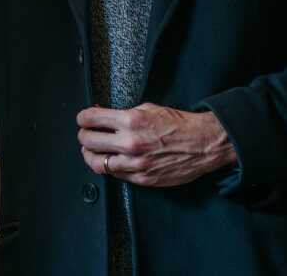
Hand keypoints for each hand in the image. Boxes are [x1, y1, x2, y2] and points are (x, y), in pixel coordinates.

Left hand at [77, 103, 236, 186]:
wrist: (203, 144)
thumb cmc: (179, 125)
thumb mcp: (149, 108)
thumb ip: (124, 113)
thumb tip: (104, 116)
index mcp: (131, 120)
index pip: (91, 119)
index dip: (83, 118)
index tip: (83, 119)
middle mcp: (130, 142)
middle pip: (88, 142)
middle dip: (83, 136)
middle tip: (85, 134)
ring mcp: (136, 163)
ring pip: (97, 163)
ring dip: (91, 155)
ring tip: (92, 151)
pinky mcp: (143, 178)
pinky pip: (115, 175)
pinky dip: (109, 167)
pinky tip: (111, 160)